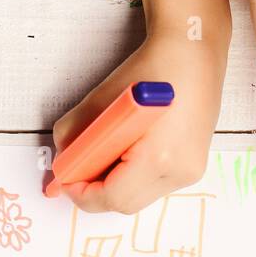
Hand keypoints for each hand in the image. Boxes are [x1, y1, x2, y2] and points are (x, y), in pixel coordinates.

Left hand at [53, 28, 227, 213]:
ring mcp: (190, 171)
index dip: (82, 193)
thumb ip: (74, 135)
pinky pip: (153, 186)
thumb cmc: (152, 68)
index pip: (111, 197)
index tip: (65, 180)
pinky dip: (132, 176)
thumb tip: (62, 161)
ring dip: (114, 184)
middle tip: (78, 170)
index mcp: (158, 156)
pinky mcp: (193, 167)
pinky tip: (126, 150)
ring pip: (139, 197)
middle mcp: (180, 170)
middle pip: (125, 204)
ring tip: (104, 154)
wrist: (192, 53)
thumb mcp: (101, 100)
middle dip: (96, 192)